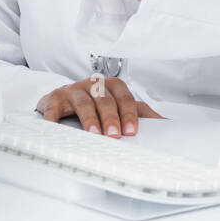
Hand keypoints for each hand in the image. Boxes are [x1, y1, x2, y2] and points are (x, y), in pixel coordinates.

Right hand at [35, 76, 162, 136]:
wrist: (66, 96)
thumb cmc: (97, 102)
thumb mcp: (120, 105)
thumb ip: (141, 113)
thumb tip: (166, 125)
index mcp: (112, 86)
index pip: (124, 98)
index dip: (128, 114)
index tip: (132, 130)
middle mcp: (94, 85)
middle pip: (105, 99)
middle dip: (111, 117)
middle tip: (115, 135)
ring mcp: (74, 91)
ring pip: (83, 102)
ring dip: (89, 118)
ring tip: (95, 134)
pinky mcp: (54, 99)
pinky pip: (53, 108)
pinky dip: (53, 118)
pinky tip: (55, 128)